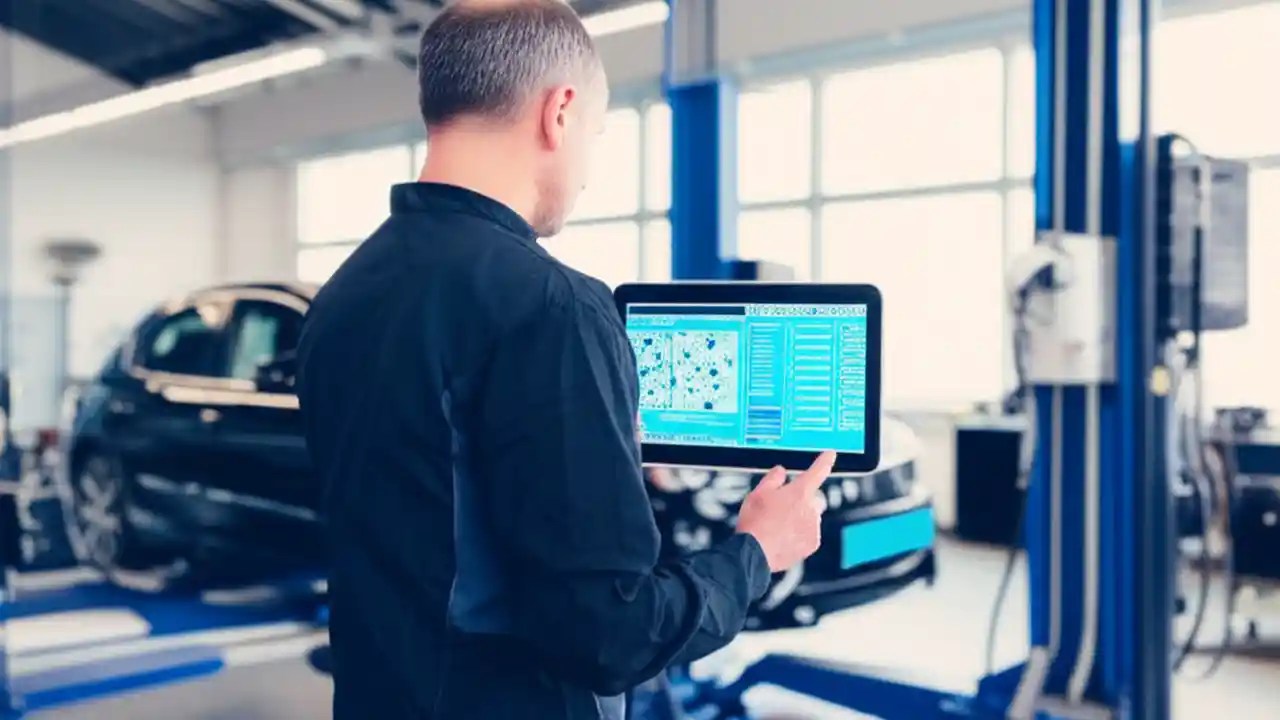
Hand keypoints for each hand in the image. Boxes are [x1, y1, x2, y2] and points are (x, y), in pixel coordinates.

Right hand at [735, 451, 836, 572]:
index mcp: (799, 492)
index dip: (825, 461)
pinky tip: (784, 537)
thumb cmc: (755, 523)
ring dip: (800, 518)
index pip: (817, 471)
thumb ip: (773, 479)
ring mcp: (813, 527)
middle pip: (812, 498)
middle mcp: (810, 509)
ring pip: (811, 517)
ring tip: (778, 526)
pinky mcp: (812, 543)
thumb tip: (780, 472)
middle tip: (781, 509)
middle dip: (800, 500)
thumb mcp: (758, 493)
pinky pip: (810, 534)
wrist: (755, 552)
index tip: (831, 455)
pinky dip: (800, 534)